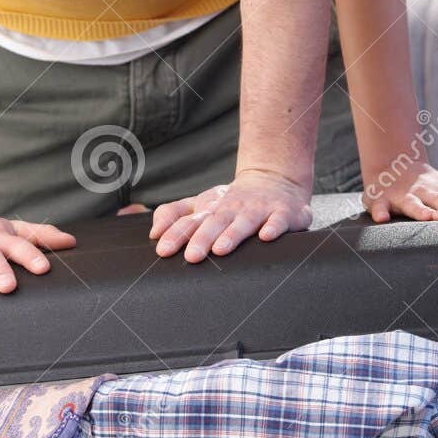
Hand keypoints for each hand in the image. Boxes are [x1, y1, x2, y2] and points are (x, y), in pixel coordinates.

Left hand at [149, 170, 311, 261]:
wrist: (276, 181)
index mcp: (212, 207)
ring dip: (233, 234)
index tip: (163, 249)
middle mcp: (233, 207)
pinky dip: (273, 227)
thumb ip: (175, 215)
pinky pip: (279, 220)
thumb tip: (154, 233)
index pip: (190, 220)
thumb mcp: (203, 204)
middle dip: (202, 238)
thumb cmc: (234, 201)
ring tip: (221, 248)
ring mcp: (259, 209)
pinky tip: (266, 237)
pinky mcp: (283, 213)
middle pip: (215, 221)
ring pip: (244, 221)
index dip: (176, 234)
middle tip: (192, 256)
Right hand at [365, 163, 437, 222]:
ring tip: (428, 217)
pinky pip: (379, 205)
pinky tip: (381, 218)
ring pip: (413, 204)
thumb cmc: (432, 185)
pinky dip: (379, 210)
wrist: (394, 169)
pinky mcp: (382, 199)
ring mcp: (404, 196)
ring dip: (420, 210)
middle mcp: (426, 191)